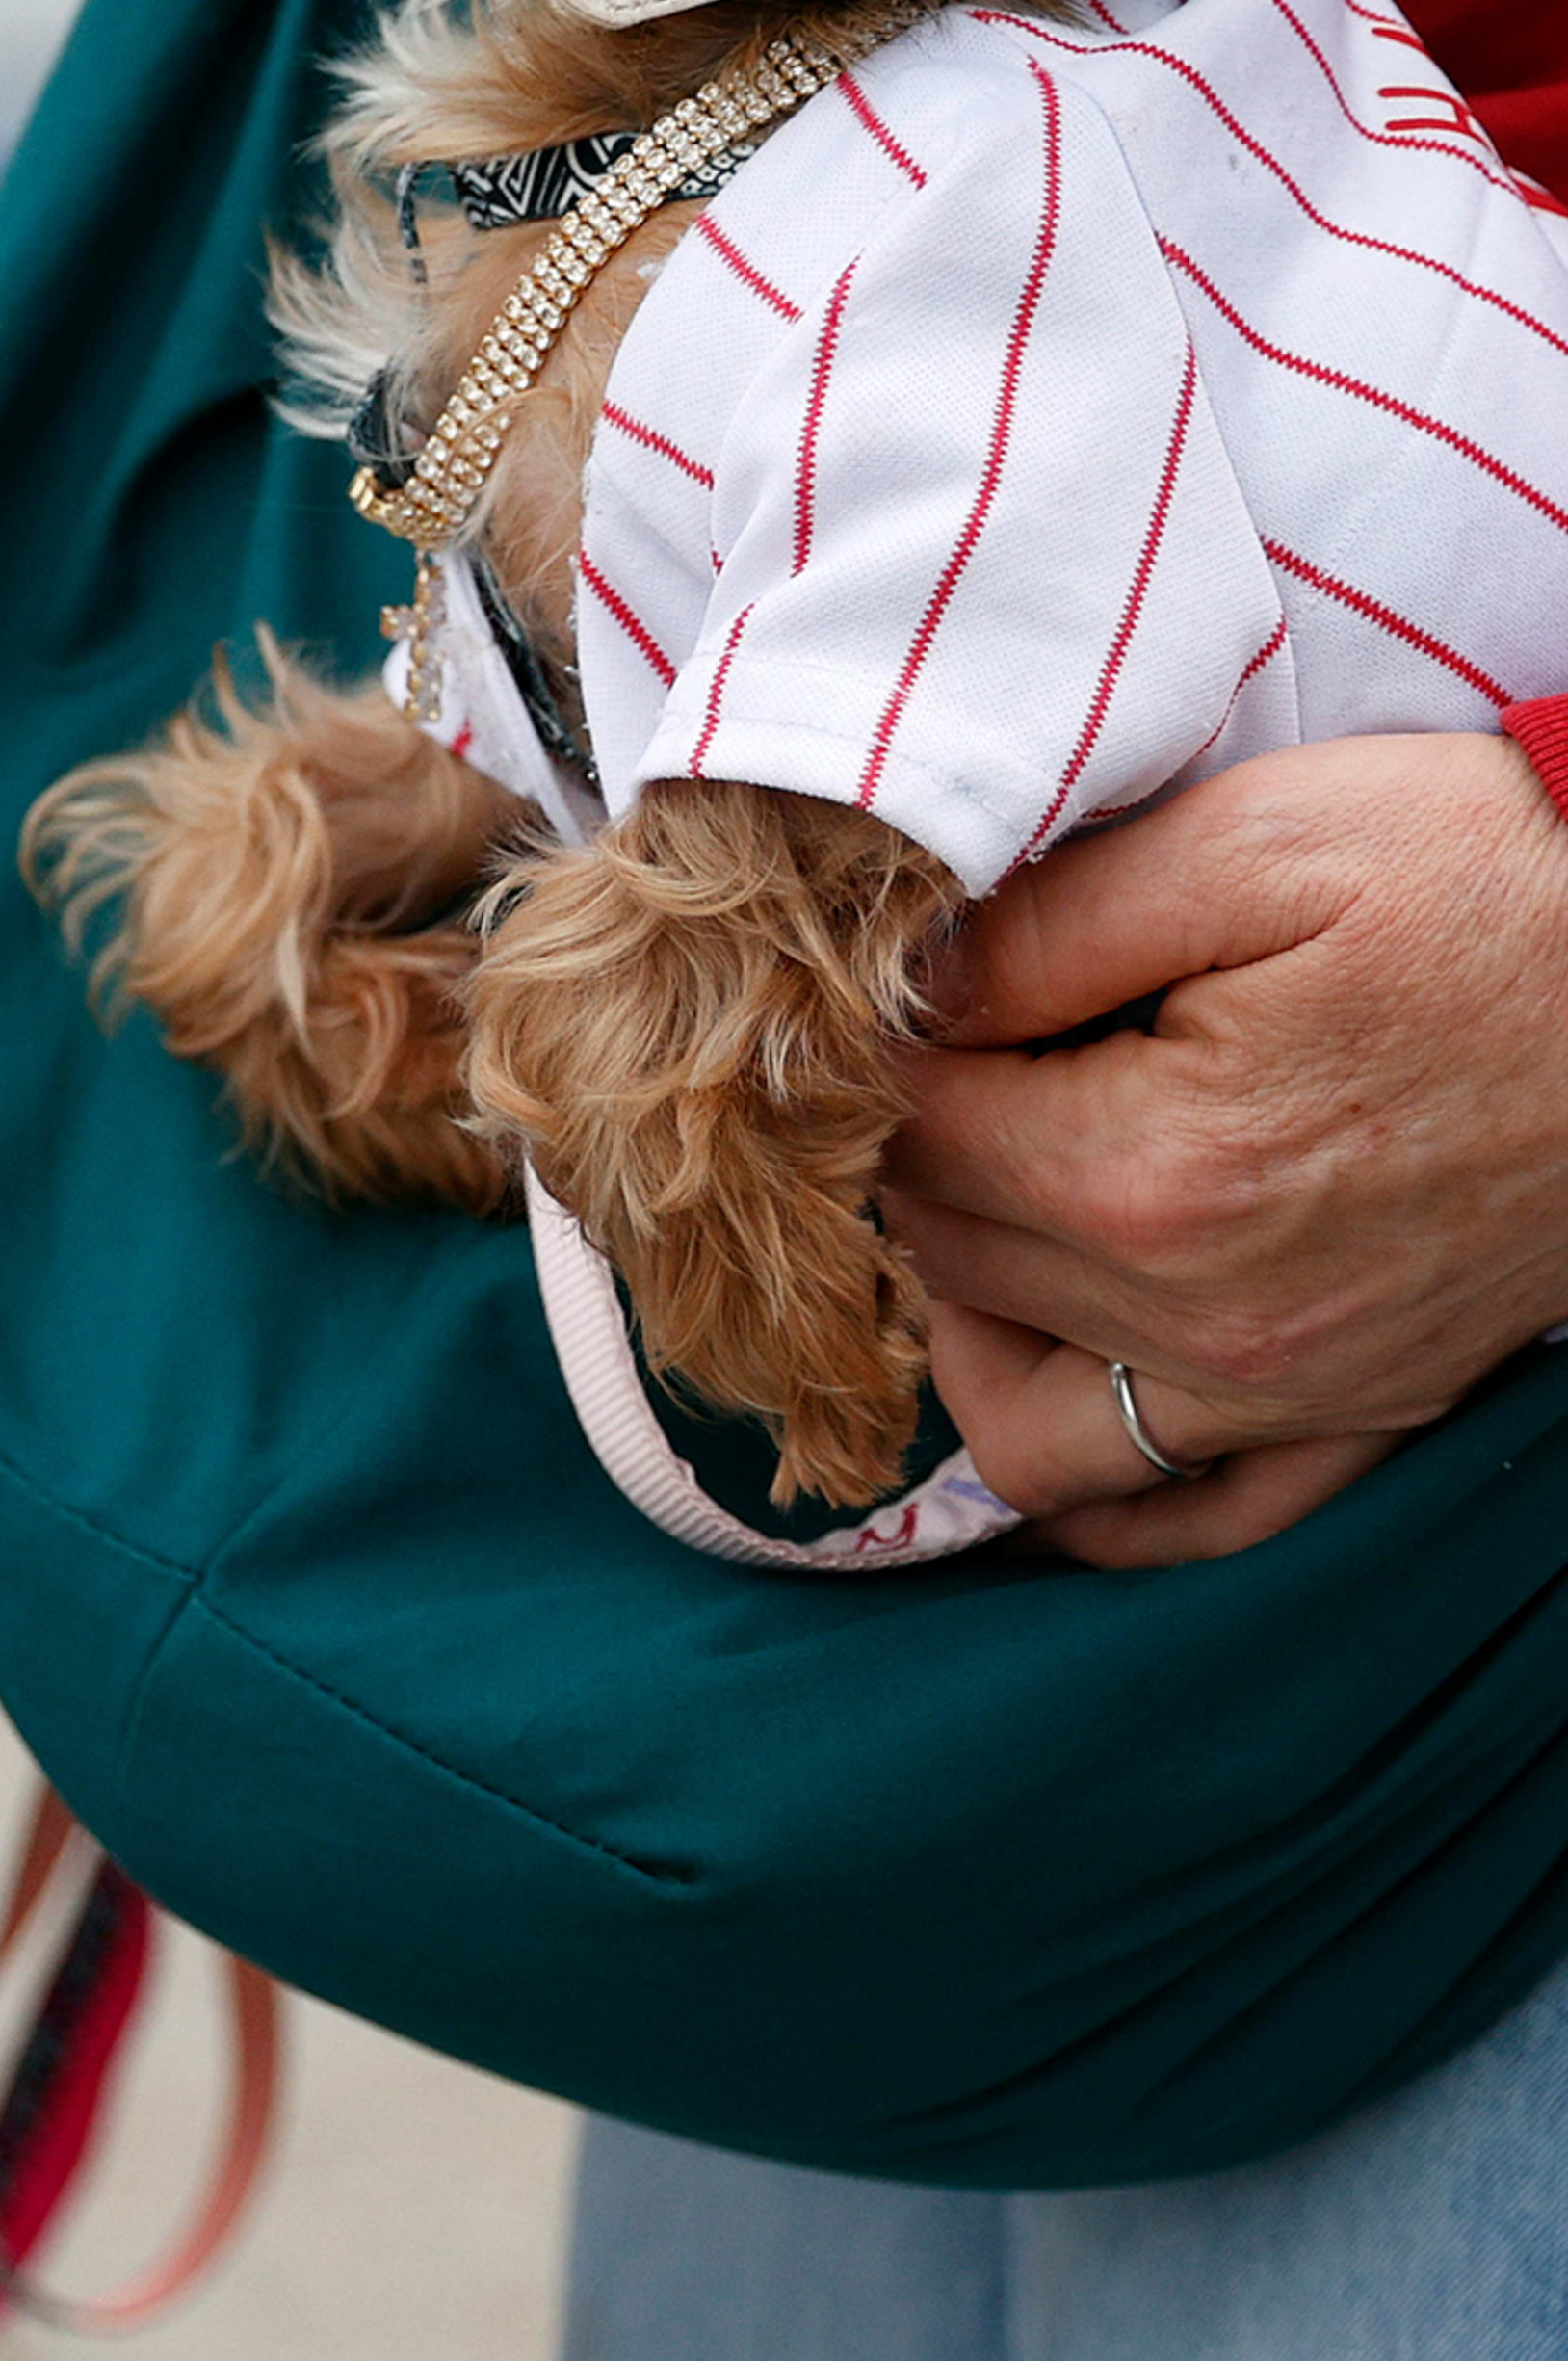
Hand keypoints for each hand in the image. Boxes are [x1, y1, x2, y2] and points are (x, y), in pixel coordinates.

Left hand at [881, 733, 1567, 1564]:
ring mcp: (1287, 1391)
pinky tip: (1063, 1373)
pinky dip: (1095, 1479)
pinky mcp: (1358, 1415)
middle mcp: (1207, 1319)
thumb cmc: (1477, 883)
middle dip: (913, 1159)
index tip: (908, 982)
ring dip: (968, 1324)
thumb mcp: (1254, 840)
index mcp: (1157, 1171)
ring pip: (1023, 1425)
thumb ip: (1048, 924)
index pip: (911, 1140)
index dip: (883, 1046)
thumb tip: (905, 982)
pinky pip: (1181, 1520)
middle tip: (953, 1055)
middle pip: (948, 1266)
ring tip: (994, 1199)